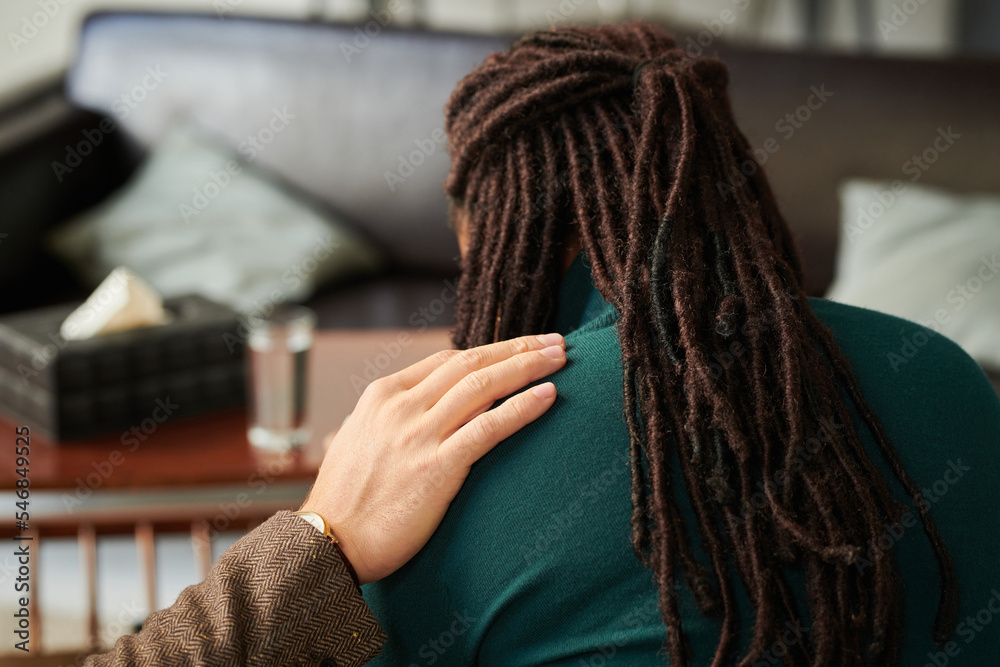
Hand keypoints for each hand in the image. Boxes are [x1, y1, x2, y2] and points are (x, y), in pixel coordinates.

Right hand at [300, 332, 566, 582]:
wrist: (328, 542)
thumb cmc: (344, 499)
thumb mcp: (356, 440)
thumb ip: (385, 417)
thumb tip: (407, 408)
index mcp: (383, 394)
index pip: (447, 360)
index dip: (490, 350)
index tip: (519, 349)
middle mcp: (402, 406)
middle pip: (471, 363)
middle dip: (517, 349)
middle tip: (554, 342)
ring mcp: (419, 434)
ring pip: (484, 386)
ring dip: (528, 367)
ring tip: (561, 357)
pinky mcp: (437, 466)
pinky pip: (489, 427)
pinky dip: (522, 407)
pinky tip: (548, 395)